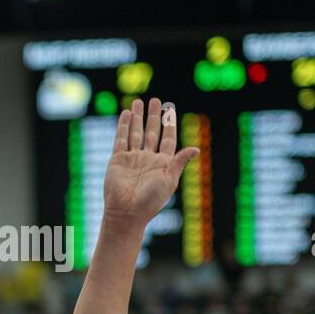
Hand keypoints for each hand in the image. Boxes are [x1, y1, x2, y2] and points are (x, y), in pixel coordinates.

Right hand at [102, 98, 198, 227]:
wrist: (126, 212)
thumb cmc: (150, 201)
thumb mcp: (169, 180)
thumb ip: (180, 162)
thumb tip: (197, 148)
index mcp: (163, 164)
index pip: (168, 139)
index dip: (169, 124)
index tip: (170, 109)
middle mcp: (148, 159)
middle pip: (152, 132)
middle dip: (153, 116)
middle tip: (155, 100)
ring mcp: (132, 158)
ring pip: (135, 133)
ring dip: (137, 117)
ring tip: (138, 102)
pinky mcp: (117, 159)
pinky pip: (121, 139)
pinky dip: (124, 126)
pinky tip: (127, 114)